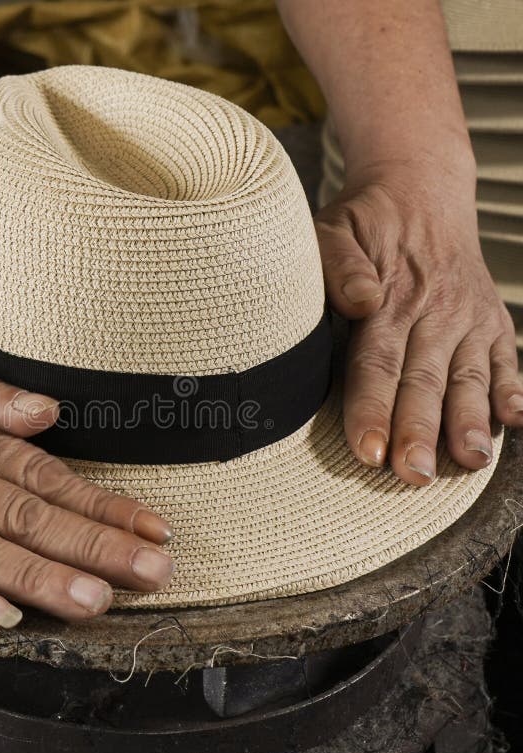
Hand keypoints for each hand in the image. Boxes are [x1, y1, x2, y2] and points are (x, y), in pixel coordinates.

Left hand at [315, 158, 522, 484]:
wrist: (422, 191)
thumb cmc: (365, 221)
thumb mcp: (333, 229)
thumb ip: (337, 264)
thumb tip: (357, 301)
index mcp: (390, 297)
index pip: (377, 362)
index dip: (372, 408)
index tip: (368, 450)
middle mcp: (434, 311)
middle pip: (423, 380)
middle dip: (418, 431)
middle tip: (414, 475)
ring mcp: (468, 318)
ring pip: (468, 377)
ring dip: (468, 422)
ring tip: (468, 462)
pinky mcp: (491, 321)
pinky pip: (507, 358)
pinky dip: (514, 389)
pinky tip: (517, 421)